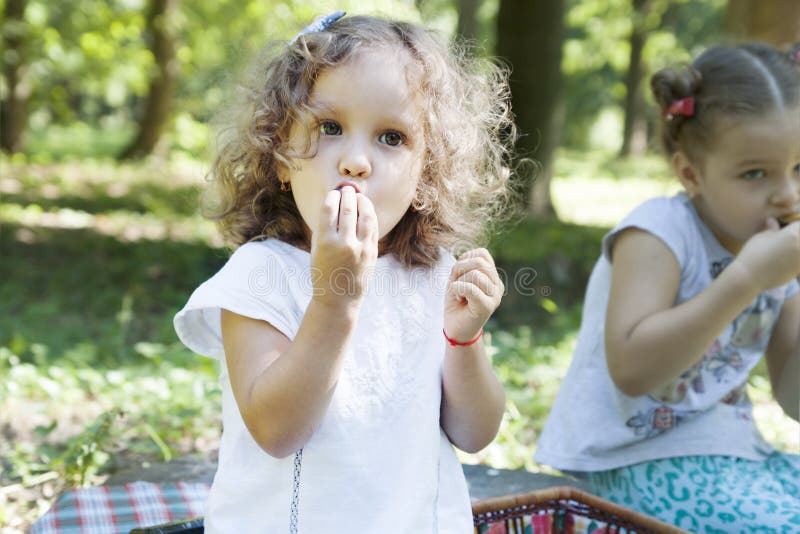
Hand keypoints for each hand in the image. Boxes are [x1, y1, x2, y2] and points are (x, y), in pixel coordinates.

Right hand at [310, 186, 377, 306]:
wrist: (338, 298)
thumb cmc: (323, 271)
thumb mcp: (316, 249)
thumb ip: (324, 227)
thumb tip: (333, 201)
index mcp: (325, 242)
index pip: (329, 209)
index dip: (332, 196)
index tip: (333, 193)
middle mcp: (344, 243)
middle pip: (348, 208)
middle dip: (347, 194)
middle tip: (346, 189)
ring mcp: (360, 248)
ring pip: (365, 215)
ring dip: (362, 201)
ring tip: (358, 196)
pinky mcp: (372, 252)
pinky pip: (373, 227)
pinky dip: (369, 215)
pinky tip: (365, 209)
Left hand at [444, 248, 503, 342]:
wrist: (456, 331)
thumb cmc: (456, 304)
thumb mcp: (458, 279)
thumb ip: (464, 266)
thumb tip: (468, 258)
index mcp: (493, 277)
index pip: (482, 254)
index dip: (464, 260)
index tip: (459, 275)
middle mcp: (497, 285)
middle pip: (478, 262)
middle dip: (459, 269)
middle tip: (455, 285)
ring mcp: (495, 296)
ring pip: (475, 274)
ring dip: (458, 281)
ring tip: (458, 294)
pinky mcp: (487, 307)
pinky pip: (470, 288)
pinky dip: (457, 289)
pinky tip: (458, 298)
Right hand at [735, 218, 799, 291]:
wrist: (749, 277)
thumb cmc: (752, 254)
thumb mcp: (760, 237)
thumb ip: (771, 228)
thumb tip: (772, 220)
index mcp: (792, 235)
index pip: (799, 223)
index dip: (792, 223)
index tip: (785, 225)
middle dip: (796, 235)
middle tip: (784, 238)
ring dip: (795, 248)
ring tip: (782, 250)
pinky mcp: (798, 271)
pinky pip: (799, 261)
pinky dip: (794, 259)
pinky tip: (782, 261)